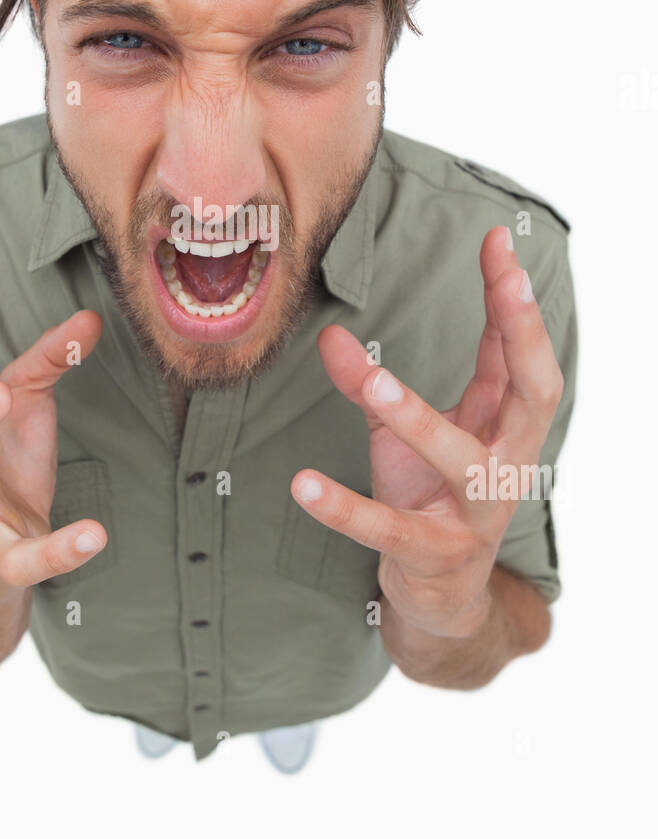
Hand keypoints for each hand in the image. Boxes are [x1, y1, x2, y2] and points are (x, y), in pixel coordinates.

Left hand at [290, 226, 563, 637]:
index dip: (512, 300)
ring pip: (458, 458)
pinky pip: (387, 530)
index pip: (520, 353)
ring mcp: (474, 512)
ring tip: (373, 384)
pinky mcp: (432, 553)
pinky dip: (345, 509)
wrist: (443, 597)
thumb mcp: (403, 433)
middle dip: (524, 337)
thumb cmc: (432, 496)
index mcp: (507, 428)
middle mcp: (505, 464)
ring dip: (417, 418)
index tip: (499, 241)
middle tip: (509, 285)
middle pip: (535, 396)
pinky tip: (303, 485)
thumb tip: (327, 334)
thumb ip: (371, 382)